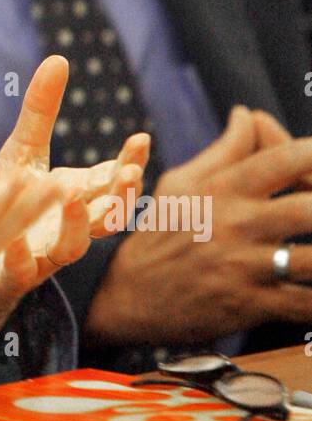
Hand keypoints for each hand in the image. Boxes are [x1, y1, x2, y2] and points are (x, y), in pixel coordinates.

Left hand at [0, 55, 149, 360]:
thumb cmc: (6, 204)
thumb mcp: (20, 152)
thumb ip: (40, 111)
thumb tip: (59, 59)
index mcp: (73, 196)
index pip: (110, 179)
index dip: (129, 163)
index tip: (141, 139)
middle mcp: (66, 227)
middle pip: (105, 216)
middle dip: (121, 197)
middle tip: (129, 175)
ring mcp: (41, 254)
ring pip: (73, 249)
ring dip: (78, 225)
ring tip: (73, 196)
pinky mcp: (11, 276)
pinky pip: (21, 273)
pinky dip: (19, 259)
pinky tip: (15, 244)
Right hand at [84, 105, 311, 345]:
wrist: (127, 295)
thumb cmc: (160, 233)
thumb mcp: (181, 183)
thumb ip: (225, 150)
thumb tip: (249, 113)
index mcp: (222, 189)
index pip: (282, 160)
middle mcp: (235, 224)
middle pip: (307, 208)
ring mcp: (242, 267)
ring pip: (311, 260)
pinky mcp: (248, 306)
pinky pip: (303, 305)